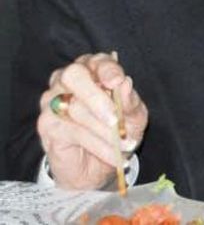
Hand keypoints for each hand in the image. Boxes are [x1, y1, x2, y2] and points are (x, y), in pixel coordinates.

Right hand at [37, 52, 147, 190]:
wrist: (99, 164)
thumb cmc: (119, 129)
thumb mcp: (133, 115)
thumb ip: (130, 101)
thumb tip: (125, 83)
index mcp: (93, 69)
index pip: (97, 61)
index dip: (107, 70)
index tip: (118, 82)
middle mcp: (68, 80)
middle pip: (74, 76)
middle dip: (96, 96)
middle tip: (115, 118)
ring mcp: (53, 101)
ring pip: (76, 108)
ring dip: (105, 130)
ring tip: (125, 144)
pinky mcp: (47, 125)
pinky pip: (73, 132)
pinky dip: (98, 145)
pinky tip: (114, 154)